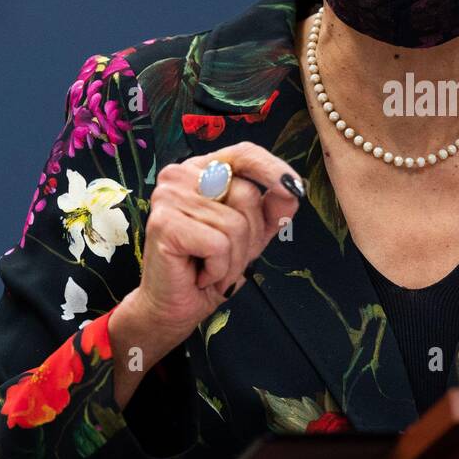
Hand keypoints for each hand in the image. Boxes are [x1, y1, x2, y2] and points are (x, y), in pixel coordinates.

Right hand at [107, 143, 303, 405]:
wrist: (176, 305)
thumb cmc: (211, 264)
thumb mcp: (253, 233)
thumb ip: (274, 208)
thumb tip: (293, 188)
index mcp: (203, 169)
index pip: (244, 153)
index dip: (272, 168)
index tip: (294, 187)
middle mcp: (181, 175)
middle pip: (246, 193)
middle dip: (249, 235)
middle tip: (226, 255)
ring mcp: (169, 196)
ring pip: (235, 224)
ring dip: (232, 257)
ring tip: (211, 266)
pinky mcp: (164, 223)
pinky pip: (218, 244)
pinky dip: (219, 267)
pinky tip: (200, 272)